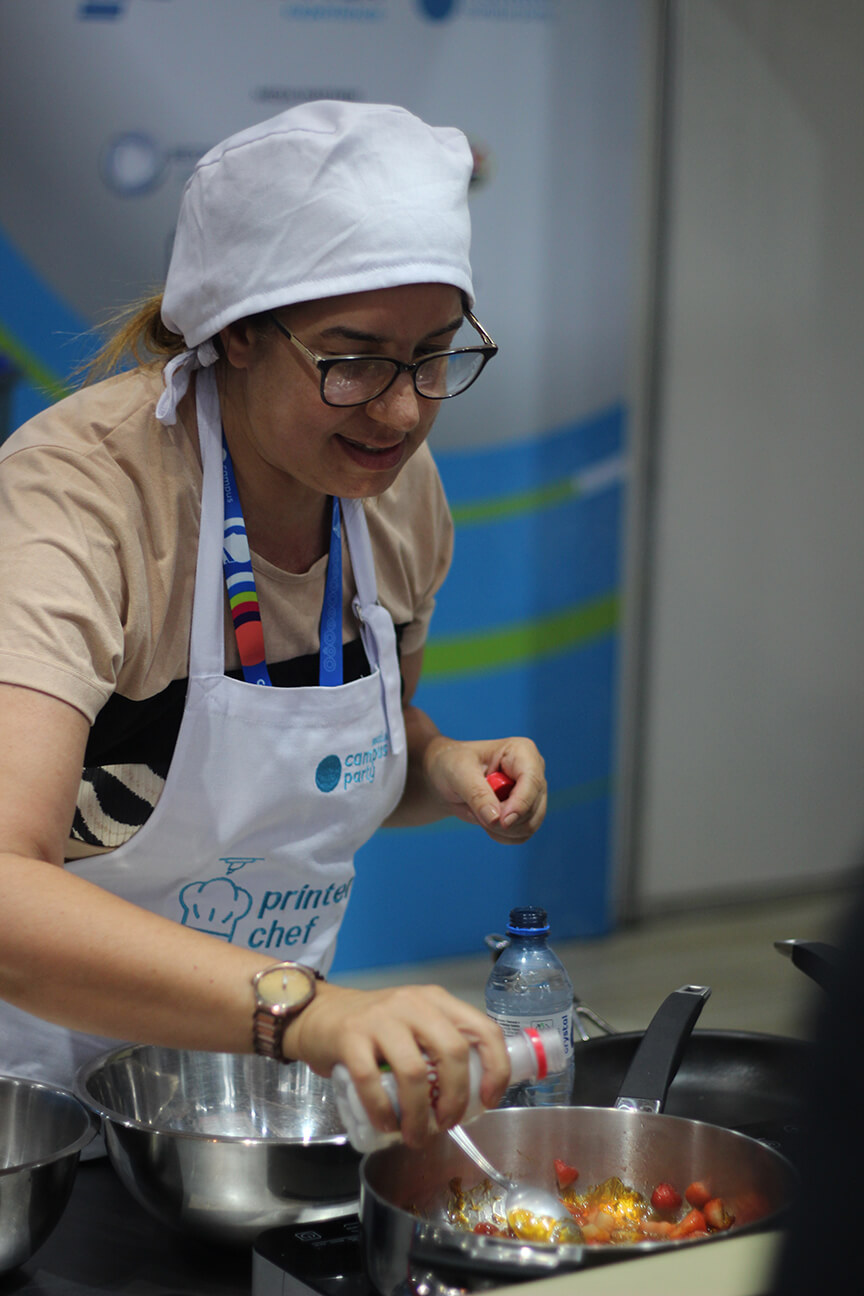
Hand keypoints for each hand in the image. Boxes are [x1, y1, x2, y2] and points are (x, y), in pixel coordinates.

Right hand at [290, 982, 509, 1147]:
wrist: (320, 1015)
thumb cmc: (375, 1028)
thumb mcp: (415, 1024)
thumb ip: (441, 1047)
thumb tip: (472, 1097)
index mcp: (437, 1001)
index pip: (483, 1029)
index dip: (495, 1068)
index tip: (488, 1100)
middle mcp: (413, 1003)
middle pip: (452, 1052)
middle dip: (456, 1098)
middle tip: (447, 1123)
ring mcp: (380, 1018)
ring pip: (414, 1071)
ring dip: (420, 1115)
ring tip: (417, 1135)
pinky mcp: (350, 1037)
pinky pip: (372, 1082)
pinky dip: (384, 1112)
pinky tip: (387, 1125)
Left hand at [423, 736, 546, 842]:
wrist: (448, 777)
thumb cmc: (453, 765)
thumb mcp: (459, 774)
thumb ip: (478, 795)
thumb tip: (496, 819)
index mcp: (522, 751)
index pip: (532, 781)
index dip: (521, 804)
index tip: (503, 822)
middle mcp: (534, 772)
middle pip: (533, 808)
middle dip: (504, 820)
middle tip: (477, 811)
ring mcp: (533, 794)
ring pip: (530, 825)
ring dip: (502, 829)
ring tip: (479, 813)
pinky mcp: (528, 812)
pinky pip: (522, 835)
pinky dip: (503, 835)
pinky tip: (486, 822)